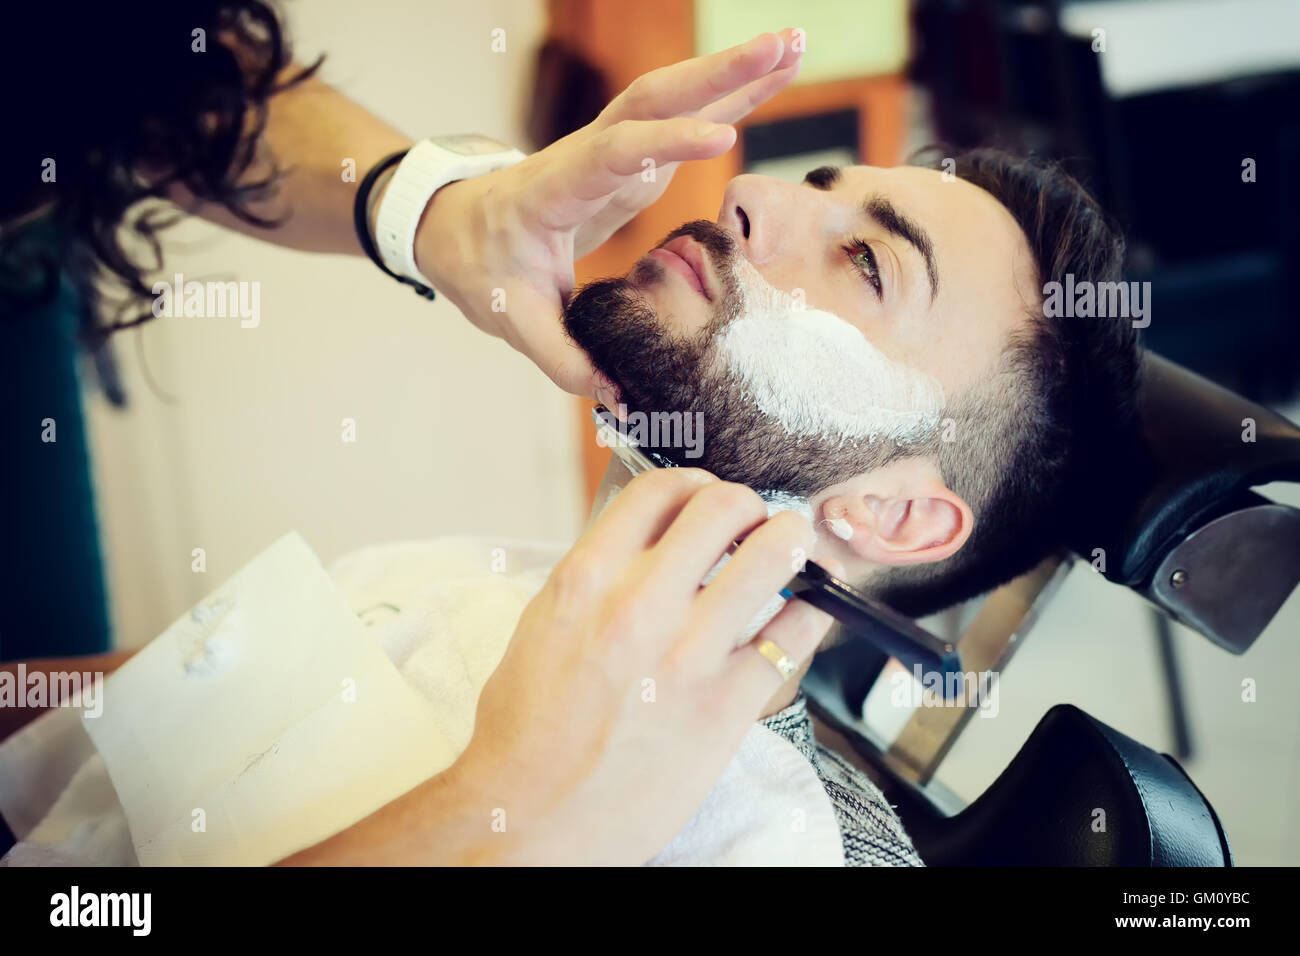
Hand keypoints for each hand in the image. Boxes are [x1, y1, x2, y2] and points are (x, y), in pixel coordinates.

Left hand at [412, 31, 801, 401]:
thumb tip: (621, 397)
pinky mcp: (630, 155)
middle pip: (652, 100)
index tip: (721, 138)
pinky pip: (680, 116)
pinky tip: (773, 77)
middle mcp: (585, 154)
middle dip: (718, 74)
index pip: (612, 155)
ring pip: (670, 96)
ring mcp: (610, 149)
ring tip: (793, 44)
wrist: (455, 227)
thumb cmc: (482, 268)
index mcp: (553, 190)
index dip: (664, 144)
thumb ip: (565, 358)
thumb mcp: (514, 320)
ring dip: (732, 71)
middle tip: (781, 45)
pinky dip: (728, 96)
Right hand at [447, 468, 835, 864]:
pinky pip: (796, 634)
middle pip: (725, 505)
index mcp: (586, 579)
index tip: (707, 500)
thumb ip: (595, 576)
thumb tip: (644, 542)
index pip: (662, 487)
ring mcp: (688, 654)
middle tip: (753, 526)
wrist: (529, 819)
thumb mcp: (543, 626)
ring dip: (791, 542)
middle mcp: (639, 604)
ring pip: (774, 554)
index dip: (696, 484)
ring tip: (792, 551)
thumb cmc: (525, 732)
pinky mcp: (727, 705)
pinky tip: (806, 612)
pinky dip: (812, 612)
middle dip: (748, 507)